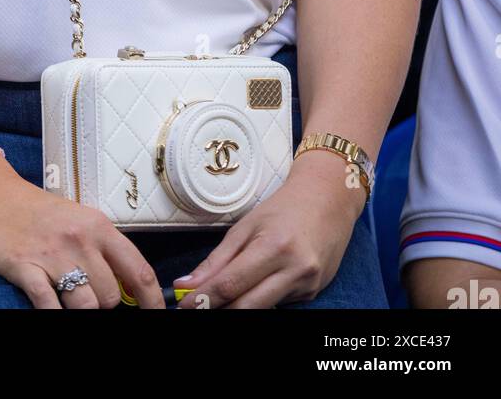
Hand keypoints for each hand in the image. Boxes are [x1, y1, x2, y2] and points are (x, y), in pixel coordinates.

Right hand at [0, 155, 165, 309]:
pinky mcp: (24, 267)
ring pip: (85, 306)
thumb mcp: (77, 221)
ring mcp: (52, 254)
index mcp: (98, 226)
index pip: (138, 271)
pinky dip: (53, 312)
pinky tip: (50, 305)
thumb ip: (102, 250)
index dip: (153, 302)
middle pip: (110, 297)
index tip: (155, 316)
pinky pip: (49, 306)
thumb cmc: (37, 213)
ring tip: (64, 297)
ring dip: (78, 310)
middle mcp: (80, 239)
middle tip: (84, 293)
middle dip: (101, 305)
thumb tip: (128, 288)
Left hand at [174, 149, 366, 308]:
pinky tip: (257, 286)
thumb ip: (217, 259)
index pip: (230, 284)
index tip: (183, 306)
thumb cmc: (283, 208)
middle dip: (218, 310)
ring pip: (263, 310)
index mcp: (273, 247)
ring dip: (238, 307)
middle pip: (246, 306)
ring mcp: (307, 285)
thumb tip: (187, 284)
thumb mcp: (246, 225)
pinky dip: (261, 299)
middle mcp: (294, 270)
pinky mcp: (314, 293)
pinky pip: (279, 304)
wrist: (328, 200)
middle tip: (196, 308)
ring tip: (221, 298)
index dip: (203, 299)